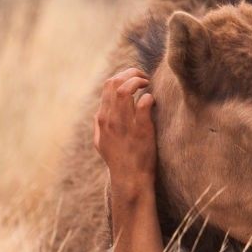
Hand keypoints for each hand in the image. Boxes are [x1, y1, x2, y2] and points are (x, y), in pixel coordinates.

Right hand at [93, 67, 156, 198]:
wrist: (130, 178)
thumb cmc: (118, 160)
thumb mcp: (101, 142)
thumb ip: (100, 126)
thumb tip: (100, 112)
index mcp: (102, 118)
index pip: (108, 85)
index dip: (122, 76)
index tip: (134, 78)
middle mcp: (110, 119)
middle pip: (115, 82)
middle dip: (130, 73)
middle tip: (144, 77)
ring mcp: (124, 124)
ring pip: (125, 90)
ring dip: (138, 81)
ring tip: (148, 83)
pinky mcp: (141, 130)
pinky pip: (143, 104)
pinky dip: (148, 97)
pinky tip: (152, 100)